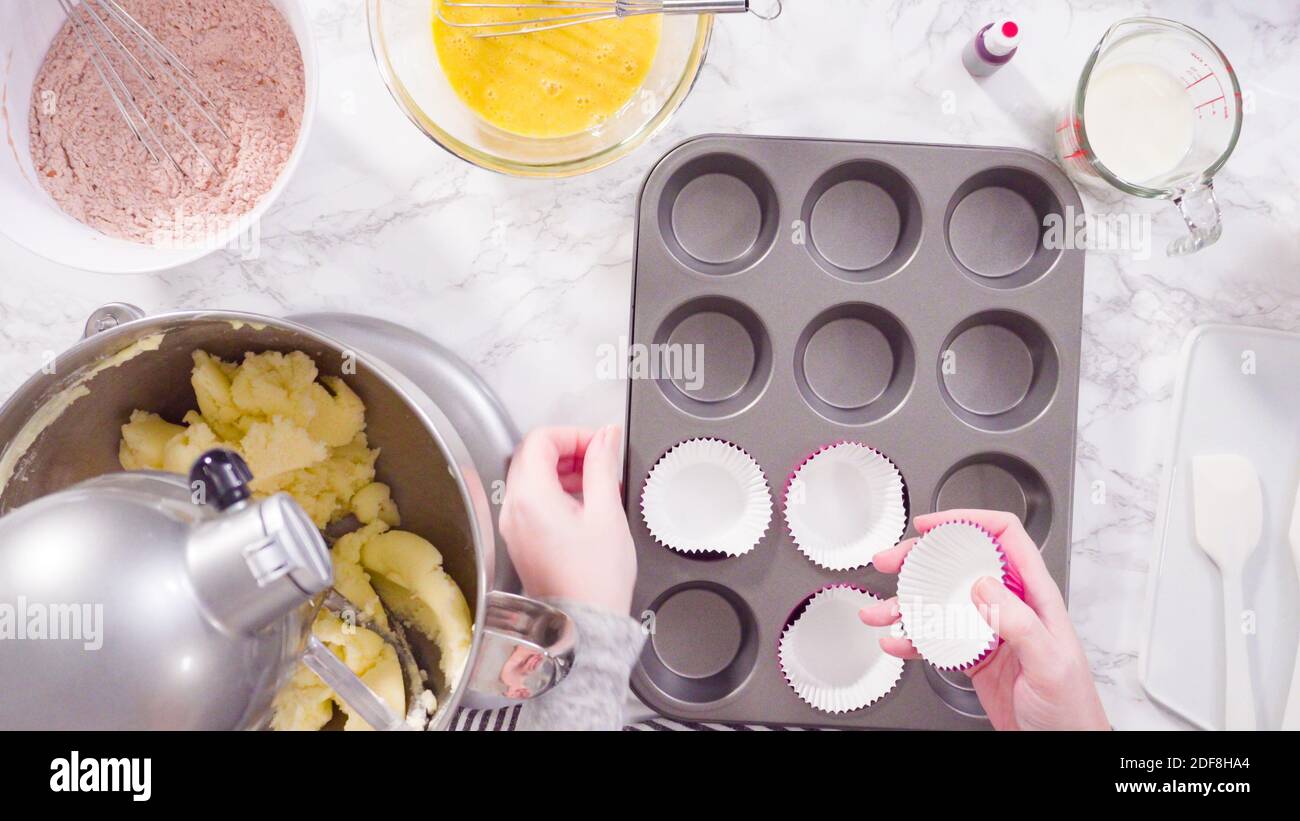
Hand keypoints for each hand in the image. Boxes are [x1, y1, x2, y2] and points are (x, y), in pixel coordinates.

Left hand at [499, 426, 636, 614]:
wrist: (584, 625)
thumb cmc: (595, 580)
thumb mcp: (607, 512)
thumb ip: (603, 466)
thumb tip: (605, 438)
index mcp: (531, 498)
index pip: (540, 440)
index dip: (573, 434)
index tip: (598, 444)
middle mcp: (513, 510)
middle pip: (532, 456)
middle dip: (568, 450)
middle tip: (599, 459)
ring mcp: (513, 527)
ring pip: (530, 478)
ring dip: (562, 470)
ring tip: (596, 483)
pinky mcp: (521, 540)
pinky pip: (532, 501)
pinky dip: (555, 492)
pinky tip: (583, 505)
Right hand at [860, 509, 1108, 729]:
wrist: (1064, 747)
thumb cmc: (1070, 708)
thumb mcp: (1050, 661)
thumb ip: (1019, 621)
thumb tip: (983, 585)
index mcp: (1034, 596)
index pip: (1003, 539)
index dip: (967, 522)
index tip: (932, 526)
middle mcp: (1009, 606)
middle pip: (960, 565)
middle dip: (920, 560)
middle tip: (890, 562)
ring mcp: (988, 631)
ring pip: (940, 602)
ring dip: (905, 604)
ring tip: (879, 611)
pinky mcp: (973, 656)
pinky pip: (935, 639)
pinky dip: (911, 640)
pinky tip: (896, 643)